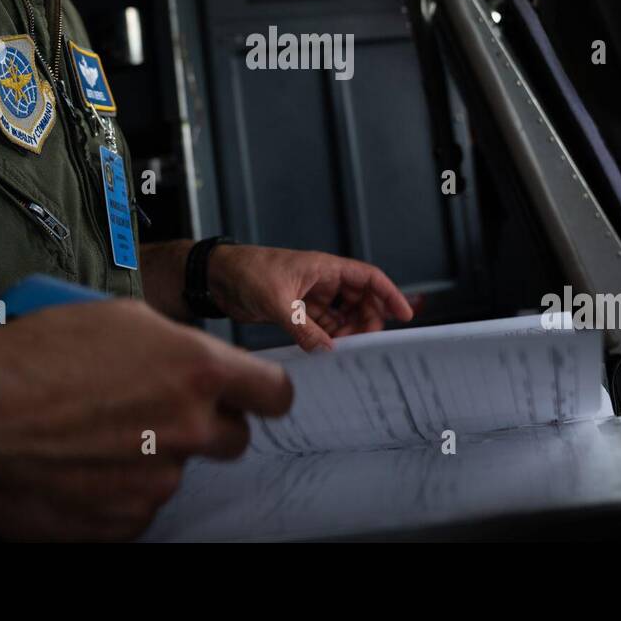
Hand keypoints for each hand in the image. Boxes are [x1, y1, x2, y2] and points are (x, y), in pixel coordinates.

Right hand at [0, 298, 292, 539]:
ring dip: (153, 455)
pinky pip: (139, 505)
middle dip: (206, 424)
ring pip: (177, 468)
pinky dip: (118, 490)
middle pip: (234, 437)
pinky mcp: (126, 520)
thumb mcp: (116, 319)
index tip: (252, 395)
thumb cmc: (31, 360)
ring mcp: (159, 480)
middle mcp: (189, 428)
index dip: (262, 394)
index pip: (274, 393)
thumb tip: (187, 358)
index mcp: (196, 369)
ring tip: (96, 433)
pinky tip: (80, 465)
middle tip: (160, 411)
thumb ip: (171, 343)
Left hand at [207, 244, 413, 352]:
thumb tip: (328, 350)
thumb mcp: (276, 300)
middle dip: (368, 320)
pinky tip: (329, 352)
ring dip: (348, 332)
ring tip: (347, 351)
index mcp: (324, 267)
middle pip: (360, 299)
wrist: (216, 277)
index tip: (404, 314)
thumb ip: (303, 327)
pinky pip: (323, 326)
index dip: (389, 294)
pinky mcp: (296, 311)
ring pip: (342, 315)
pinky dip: (329, 338)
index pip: (368, 277)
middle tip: (366, 343)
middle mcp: (321, 280)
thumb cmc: (246, 272)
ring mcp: (309, 296)